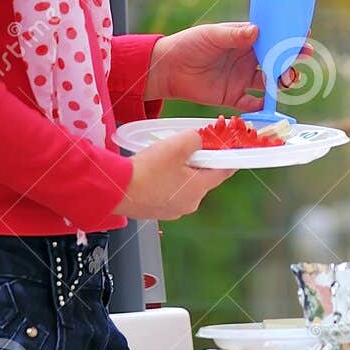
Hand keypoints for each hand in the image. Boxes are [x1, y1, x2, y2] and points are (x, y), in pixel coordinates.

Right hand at [116, 128, 234, 219]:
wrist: (115, 190)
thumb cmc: (147, 170)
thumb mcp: (177, 144)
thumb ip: (196, 139)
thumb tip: (199, 140)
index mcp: (199, 190)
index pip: (223, 172)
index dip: (228, 159)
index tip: (233, 152)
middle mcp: (189, 204)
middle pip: (202, 178)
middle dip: (197, 163)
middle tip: (187, 149)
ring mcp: (172, 210)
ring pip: (184, 186)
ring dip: (180, 172)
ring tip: (165, 159)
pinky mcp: (156, 211)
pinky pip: (168, 192)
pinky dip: (166, 181)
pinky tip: (154, 172)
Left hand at [144, 23, 307, 109]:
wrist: (168, 70)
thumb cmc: (189, 45)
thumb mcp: (211, 36)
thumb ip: (233, 35)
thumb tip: (256, 30)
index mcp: (245, 40)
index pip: (272, 37)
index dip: (288, 37)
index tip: (304, 35)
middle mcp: (247, 59)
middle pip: (276, 60)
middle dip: (292, 60)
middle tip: (303, 58)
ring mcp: (242, 78)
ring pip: (269, 82)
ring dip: (281, 82)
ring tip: (287, 80)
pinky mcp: (233, 97)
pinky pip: (253, 104)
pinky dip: (262, 106)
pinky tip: (269, 104)